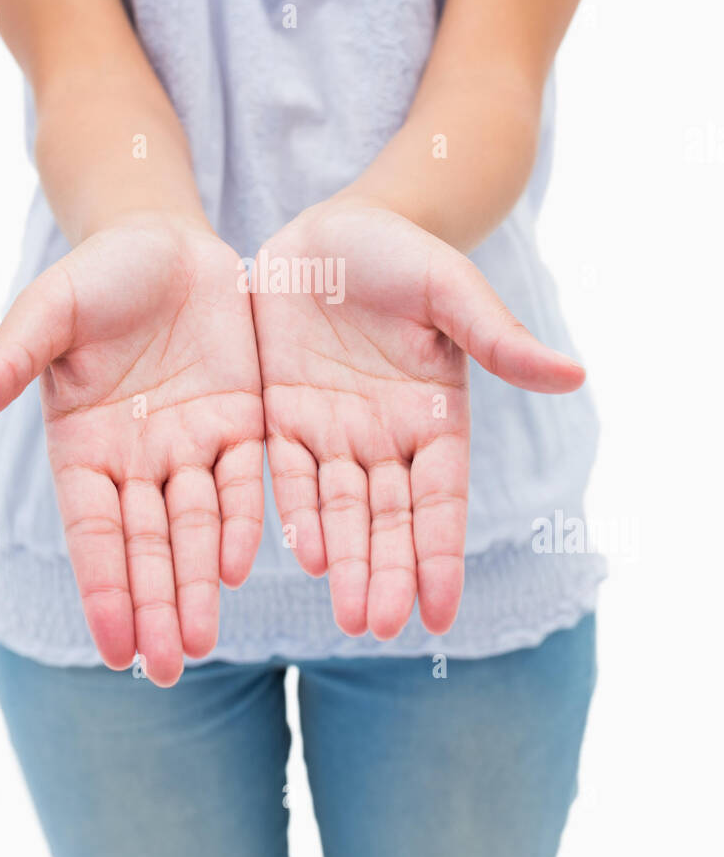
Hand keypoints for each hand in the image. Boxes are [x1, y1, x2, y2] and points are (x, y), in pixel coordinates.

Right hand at [0, 216, 263, 684]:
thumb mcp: (48, 313)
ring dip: (199, 585)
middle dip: (156, 606)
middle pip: (148, 545)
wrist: (166, 238)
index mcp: (85, 446)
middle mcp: (138, 459)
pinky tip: (243, 566)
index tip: (114, 648)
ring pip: (197, 528)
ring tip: (202, 643)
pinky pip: (246, 480)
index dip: (104, 587)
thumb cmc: (96, 274)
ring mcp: (192, 443)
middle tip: (168, 671)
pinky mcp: (242, 420)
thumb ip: (4, 363)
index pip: (94, 532)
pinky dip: (243, 522)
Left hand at [251, 198, 583, 640]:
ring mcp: (333, 430)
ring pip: (338, 510)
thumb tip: (575, 376)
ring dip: (345, 562)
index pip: (440, 500)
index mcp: (435, 417)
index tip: (438, 615)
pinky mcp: (282, 415)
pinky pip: (286, 473)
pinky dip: (292, 513)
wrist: (329, 229)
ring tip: (347, 618)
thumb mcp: (451, 290)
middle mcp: (385, 438)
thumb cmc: (402, 254)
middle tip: (379, 627)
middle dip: (388, 573)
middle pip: (388, 519)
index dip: (439, 554)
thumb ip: (498, 339)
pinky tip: (299, 554)